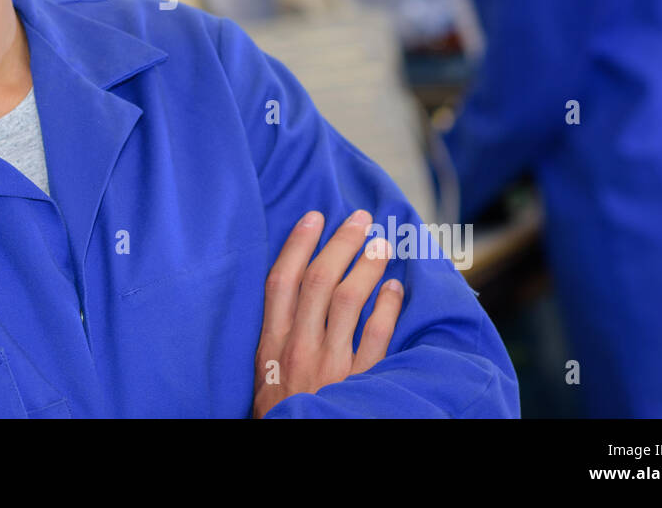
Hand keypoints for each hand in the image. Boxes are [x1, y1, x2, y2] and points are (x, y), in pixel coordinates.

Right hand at [252, 209, 404, 417]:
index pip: (282, 281)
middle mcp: (299, 347)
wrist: (295, 445)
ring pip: (349, 300)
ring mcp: (330, 364)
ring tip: (381, 243)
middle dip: (340, 243)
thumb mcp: (266, 371)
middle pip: (319, 281)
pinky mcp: (359, 382)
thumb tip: (298, 292)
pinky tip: (395, 288)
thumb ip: (279, 336)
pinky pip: (377, 337)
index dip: (298, 244)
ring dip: (367, 266)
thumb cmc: (281, 411)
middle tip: (359, 218)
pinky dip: (387, 308)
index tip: (314, 217)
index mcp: (272, 343)